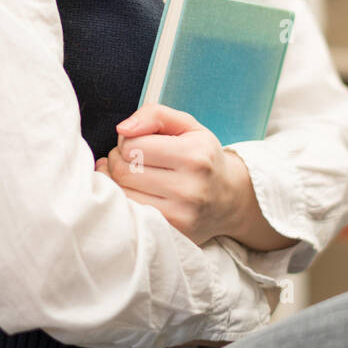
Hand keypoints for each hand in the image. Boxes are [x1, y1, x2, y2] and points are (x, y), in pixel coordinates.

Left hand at [94, 103, 242, 247]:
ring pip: (122, 194)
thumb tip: (122, 129)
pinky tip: (137, 192)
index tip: (138, 143)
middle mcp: (190, 187)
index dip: (127, 141)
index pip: (132, 145)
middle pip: (124, 171)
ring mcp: (181, 214)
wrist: (228, 197)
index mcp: (195, 155)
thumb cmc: (202, 156)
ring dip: (119, 181)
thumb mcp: (186, 125)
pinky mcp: (173, 232)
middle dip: (119, 160)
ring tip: (134, 175)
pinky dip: (125, 200)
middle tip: (131, 159)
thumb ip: (154, 115)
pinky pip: (130, 213)